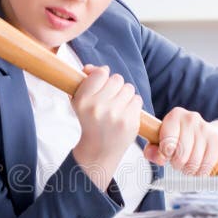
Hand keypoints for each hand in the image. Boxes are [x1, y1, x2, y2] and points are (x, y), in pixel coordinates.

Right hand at [71, 64, 142, 189]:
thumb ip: (85, 81)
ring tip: (118, 107)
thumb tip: (92, 67)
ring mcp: (115, 115)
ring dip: (125, 95)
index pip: (101, 73)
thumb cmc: (90, 122)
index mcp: (83, 100)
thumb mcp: (80, 102)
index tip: (102, 85)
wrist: (99, 150)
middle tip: (110, 99)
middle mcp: (98, 107)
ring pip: (129, 88)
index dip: (103, 76)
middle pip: (117, 79)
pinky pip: (137, 99)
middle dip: (115, 87)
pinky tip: (125, 114)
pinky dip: (133, 105)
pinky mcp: (130, 122)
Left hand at [143, 107, 217, 175]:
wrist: (213, 136)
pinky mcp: (217, 141)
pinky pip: (205, 166)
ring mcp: (206, 129)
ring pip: (193, 163)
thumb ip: (153, 151)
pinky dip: (200, 172)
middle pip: (180, 156)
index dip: (165, 155)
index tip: (167, 155)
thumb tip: (159, 158)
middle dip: (177, 164)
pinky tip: (199, 166)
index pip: (166, 143)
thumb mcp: (164, 142)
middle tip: (179, 161)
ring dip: (189, 169)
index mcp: (175, 115)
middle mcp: (191, 118)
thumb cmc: (183, 140)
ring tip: (189, 163)